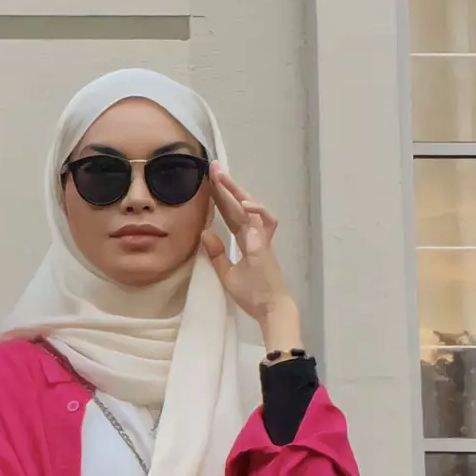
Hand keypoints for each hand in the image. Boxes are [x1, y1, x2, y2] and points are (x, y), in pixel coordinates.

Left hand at [201, 166, 300, 353]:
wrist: (271, 310)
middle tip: (213, 166)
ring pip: (251, 208)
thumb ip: (217, 254)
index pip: (230, 214)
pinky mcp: (266, 247)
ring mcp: (262, 239)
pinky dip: (256, 210)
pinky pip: (264, 223)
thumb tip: (204, 232)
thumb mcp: (227, 274)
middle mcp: (255, 235)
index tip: (209, 181)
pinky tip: (243, 202)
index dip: (220, 197)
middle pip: (239, 205)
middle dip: (226, 185)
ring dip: (238, 191)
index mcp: (246, 240)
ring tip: (223, 176)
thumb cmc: (253, 294)